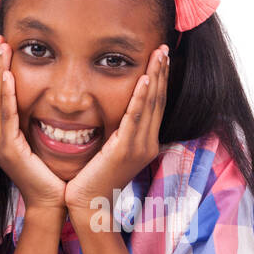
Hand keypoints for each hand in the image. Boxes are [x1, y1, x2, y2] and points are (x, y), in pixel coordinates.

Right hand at [0, 34, 65, 212]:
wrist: (52, 201)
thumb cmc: (50, 171)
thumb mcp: (37, 137)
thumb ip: (31, 116)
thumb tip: (39, 91)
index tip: (1, 42)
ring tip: (3, 49)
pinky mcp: (7, 151)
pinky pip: (5, 117)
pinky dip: (7, 96)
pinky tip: (9, 77)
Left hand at [65, 44, 168, 213]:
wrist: (89, 206)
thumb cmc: (93, 180)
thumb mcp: (110, 152)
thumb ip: (117, 134)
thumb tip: (116, 118)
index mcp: (145, 143)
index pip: (155, 105)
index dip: (159, 80)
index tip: (161, 58)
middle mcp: (147, 144)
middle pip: (158, 100)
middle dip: (161, 72)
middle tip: (163, 48)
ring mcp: (138, 147)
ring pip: (150, 105)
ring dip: (155, 77)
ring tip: (159, 55)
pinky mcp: (124, 150)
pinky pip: (134, 118)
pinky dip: (140, 97)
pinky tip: (145, 79)